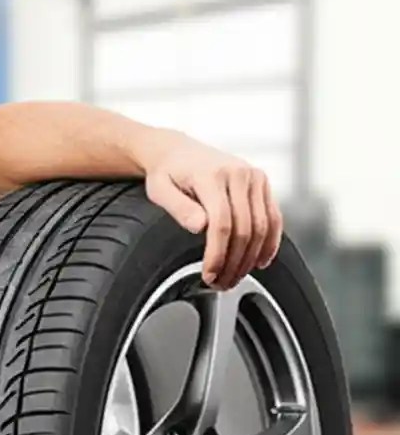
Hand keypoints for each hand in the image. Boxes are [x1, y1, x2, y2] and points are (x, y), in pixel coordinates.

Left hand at [139, 130, 282, 289]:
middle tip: (222, 283)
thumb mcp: (160, 189)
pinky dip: (270, 242)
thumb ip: (178, 207)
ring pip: (263, 226)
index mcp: (211, 176)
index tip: (209, 274)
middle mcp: (238, 173)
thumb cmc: (166, 173)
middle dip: (234, 262)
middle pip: (245, 228)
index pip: (221, 223)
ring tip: (236, 276)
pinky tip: (259, 261)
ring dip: (252, 258)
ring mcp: (254, 176)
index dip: (217, 254)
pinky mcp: (262, 181)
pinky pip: (274, 217)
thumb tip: (200, 226)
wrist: (177, 151)